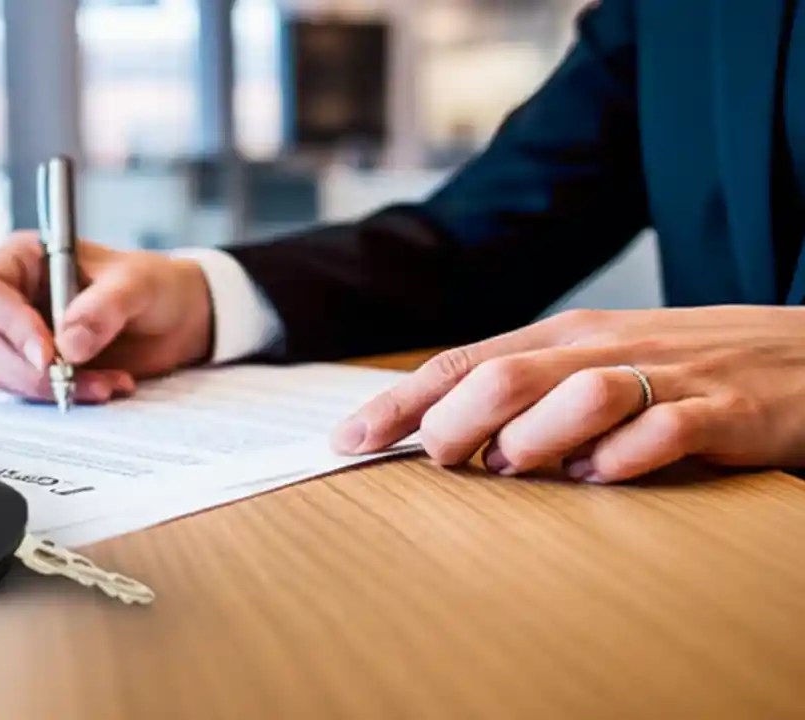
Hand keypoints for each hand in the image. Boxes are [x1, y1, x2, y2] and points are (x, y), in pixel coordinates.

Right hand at [0, 232, 213, 403]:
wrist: (178, 319)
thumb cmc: (153, 285)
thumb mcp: (137, 285)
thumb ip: (104, 308)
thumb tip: (67, 344)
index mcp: (26, 259)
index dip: (9, 322)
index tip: (46, 352)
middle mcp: (16, 297)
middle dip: (31, 367)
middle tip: (73, 377)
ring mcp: (24, 336)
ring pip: (8, 371)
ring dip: (52, 386)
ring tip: (109, 382)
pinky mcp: (41, 368)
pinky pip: (33, 391)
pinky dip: (68, 395)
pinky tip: (109, 385)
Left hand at [331, 307, 804, 482]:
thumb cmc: (683, 366)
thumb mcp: (594, 364)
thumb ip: (525, 394)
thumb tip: (442, 439)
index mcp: (562, 337)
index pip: (462, 364)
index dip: (399, 404)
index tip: (346, 440)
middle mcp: (602, 348)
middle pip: (504, 376)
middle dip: (454, 424)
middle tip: (444, 462)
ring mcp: (664, 376)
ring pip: (576, 395)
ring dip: (534, 439)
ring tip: (521, 468)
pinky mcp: (723, 411)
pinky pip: (663, 430)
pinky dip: (623, 457)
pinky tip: (602, 477)